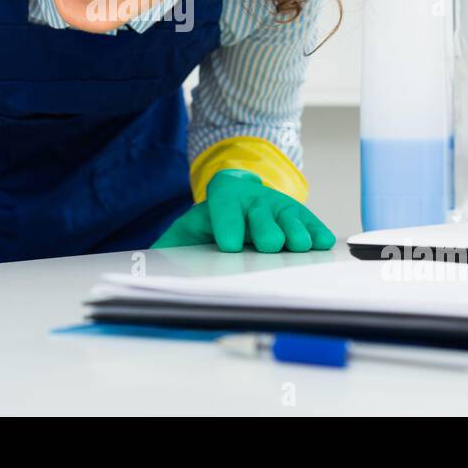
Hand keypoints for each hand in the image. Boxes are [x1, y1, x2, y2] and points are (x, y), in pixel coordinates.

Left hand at [154, 169, 335, 252]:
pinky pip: (306, 220)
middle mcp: (250, 198)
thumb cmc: (203, 229)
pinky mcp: (294, 214)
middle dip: (263, 229)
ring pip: (284, 214)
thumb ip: (166, 249)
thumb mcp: (179, 235)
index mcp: (219, 199)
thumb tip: (146, 269)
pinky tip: (321, 242)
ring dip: (292, 230)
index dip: (227, 223)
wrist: (232, 203)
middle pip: (258, 211)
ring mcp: (274, 204)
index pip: (222, 206)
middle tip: (268, 245)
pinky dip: (314, 232)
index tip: (230, 245)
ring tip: (298, 245)